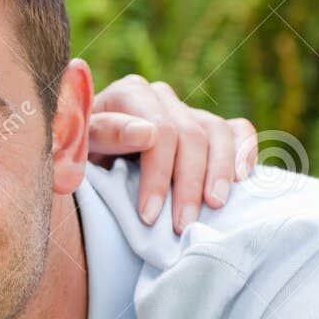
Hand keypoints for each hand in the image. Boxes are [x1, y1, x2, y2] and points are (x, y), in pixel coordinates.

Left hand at [88, 71, 257, 231]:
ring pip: (218, 134)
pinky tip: (241, 180)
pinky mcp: (205, 126)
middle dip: (188, 185)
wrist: (84, 161)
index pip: (159, 133)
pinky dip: (243, 152)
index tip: (149, 216)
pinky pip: (236, 130)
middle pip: (191, 137)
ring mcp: (186, 110)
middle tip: (182, 225)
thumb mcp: (75, 148)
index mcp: (128, 94)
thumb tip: (147, 132)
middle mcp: (160, 97)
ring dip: (219, 174)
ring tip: (214, 207)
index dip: (157, 177)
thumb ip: (102, 135)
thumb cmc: (75, 156)